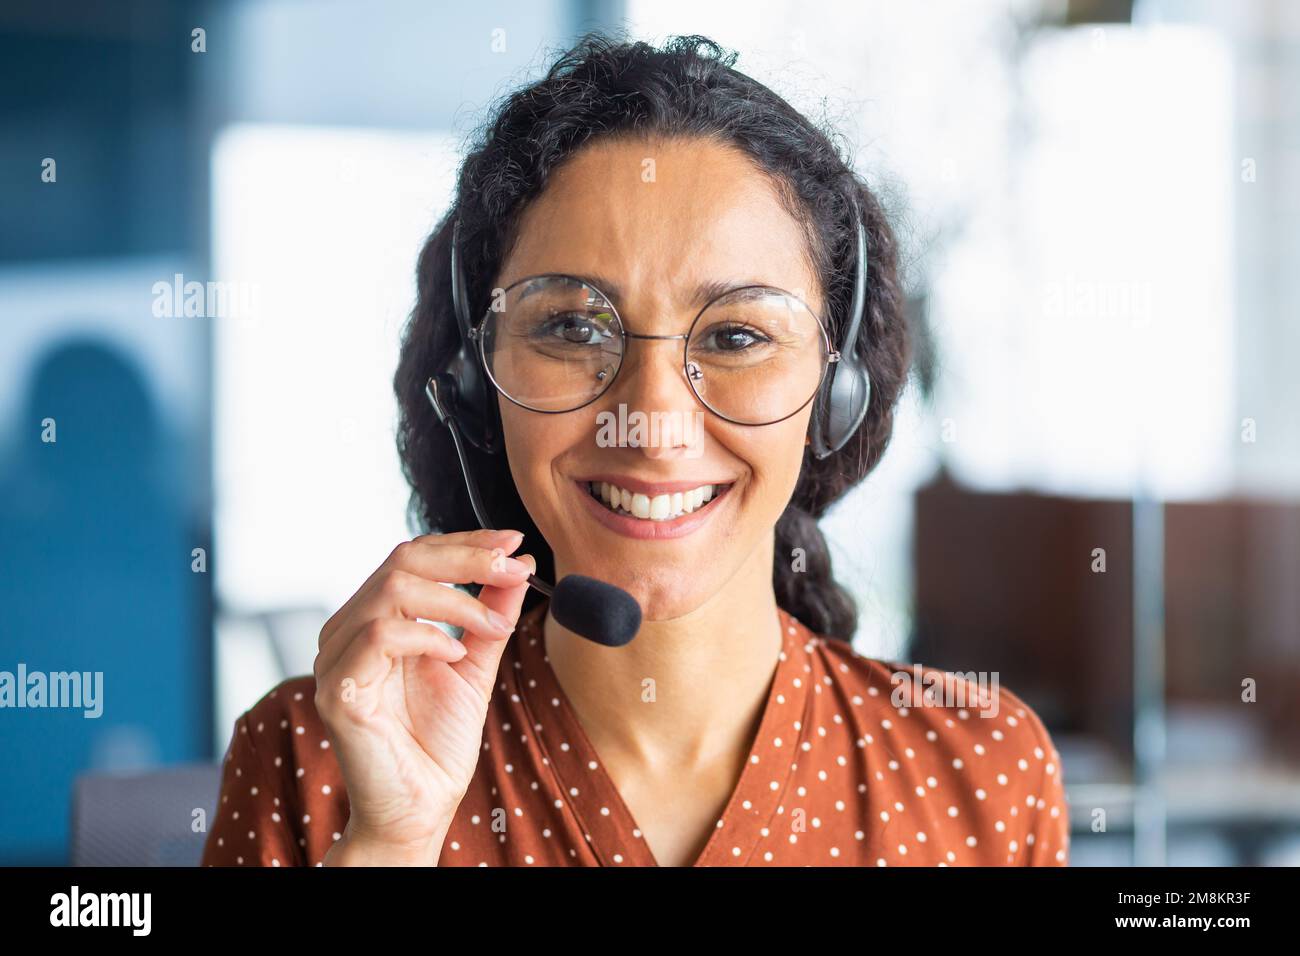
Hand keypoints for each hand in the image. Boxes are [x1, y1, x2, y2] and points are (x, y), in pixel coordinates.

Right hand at [312, 528, 533, 864]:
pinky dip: (427, 636)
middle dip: (466, 558)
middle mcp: (347, 630)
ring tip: (492, 627)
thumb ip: (490, 613)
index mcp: (374, 619)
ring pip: (391, 590)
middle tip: (513, 569)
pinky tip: (456, 654)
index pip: (414, 556)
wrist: (420, 806)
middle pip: (402, 560)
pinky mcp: (338, 690)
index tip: (513, 543)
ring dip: (455, 600)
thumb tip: (519, 564)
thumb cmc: (437, 742)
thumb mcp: (476, 663)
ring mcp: (337, 658)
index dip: (465, 543)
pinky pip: (379, 637)